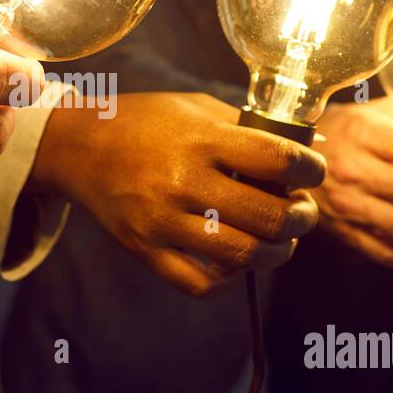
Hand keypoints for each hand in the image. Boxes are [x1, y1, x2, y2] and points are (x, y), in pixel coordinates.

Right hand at [30, 92, 324, 297]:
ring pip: (244, 257)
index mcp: (201, 139)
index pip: (279, 160)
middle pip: (270, 216)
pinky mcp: (145, 250)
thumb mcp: (196, 107)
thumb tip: (308, 145)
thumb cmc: (145, 122)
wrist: (79, 147)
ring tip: (280, 241)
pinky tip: (234, 260)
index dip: (310, 170)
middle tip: (302, 212)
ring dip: (277, 253)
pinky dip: (229, 279)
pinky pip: (201, 284)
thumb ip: (249, 127)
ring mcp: (163, 220)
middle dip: (303, 218)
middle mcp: (184, 181)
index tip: (313, 172)